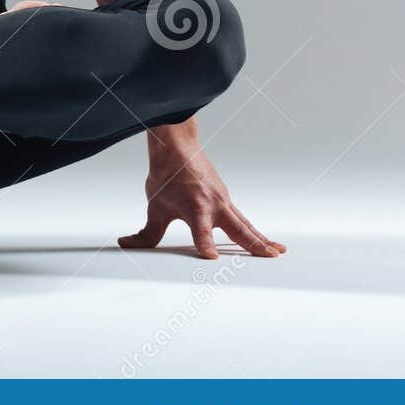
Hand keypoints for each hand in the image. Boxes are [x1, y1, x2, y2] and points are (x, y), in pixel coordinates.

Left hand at [118, 133, 284, 258]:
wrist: (177, 147)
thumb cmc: (167, 175)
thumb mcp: (155, 206)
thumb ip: (147, 232)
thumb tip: (127, 244)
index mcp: (195, 208)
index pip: (200, 231)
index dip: (205, 243)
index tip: (211, 256)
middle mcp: (214, 205)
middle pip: (237, 228)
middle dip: (253, 244)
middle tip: (271, 256)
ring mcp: (223, 202)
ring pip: (245, 224)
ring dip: (261, 238)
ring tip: (278, 251)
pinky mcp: (225, 199)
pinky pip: (242, 218)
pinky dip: (253, 229)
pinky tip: (263, 239)